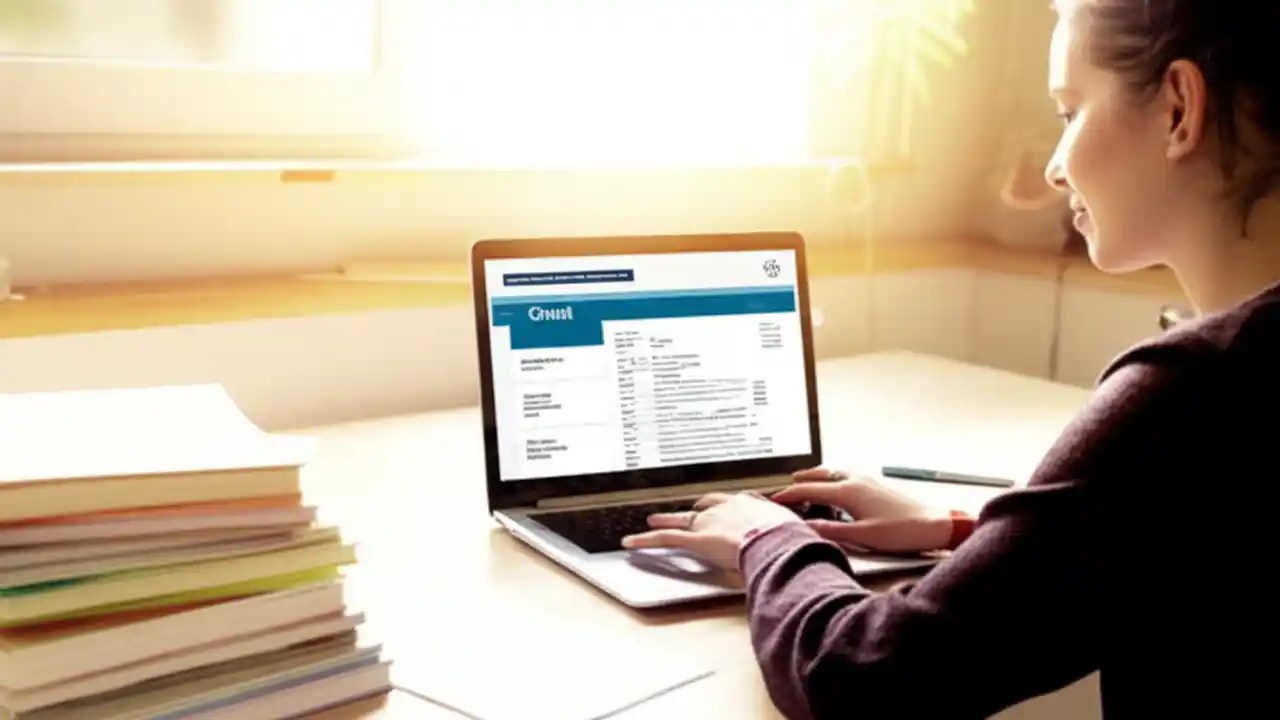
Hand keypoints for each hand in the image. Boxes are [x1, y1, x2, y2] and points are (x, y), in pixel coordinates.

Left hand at [621, 492, 802, 570]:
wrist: (778, 540)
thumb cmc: (792, 539)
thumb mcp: (798, 534)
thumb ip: (797, 540)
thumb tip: (813, 554)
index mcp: (751, 504)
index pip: (734, 502)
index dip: (724, 506)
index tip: (723, 507)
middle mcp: (726, 508)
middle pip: (705, 507)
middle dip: (695, 510)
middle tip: (687, 511)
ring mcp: (709, 522)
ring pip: (681, 521)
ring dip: (666, 521)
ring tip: (651, 521)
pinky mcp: (694, 539)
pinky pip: (664, 539)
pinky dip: (645, 541)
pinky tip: (630, 542)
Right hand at [772, 468, 956, 552]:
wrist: (932, 524)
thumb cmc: (900, 532)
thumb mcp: (862, 536)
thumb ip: (831, 531)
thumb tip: (805, 528)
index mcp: (848, 492)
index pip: (810, 491)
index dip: (790, 496)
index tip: (775, 500)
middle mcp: (855, 480)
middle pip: (819, 476)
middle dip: (800, 482)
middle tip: (784, 489)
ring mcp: (866, 479)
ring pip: (833, 471)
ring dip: (816, 475)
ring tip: (804, 479)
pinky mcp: (875, 483)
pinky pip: (845, 473)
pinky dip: (831, 475)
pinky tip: (835, 483)